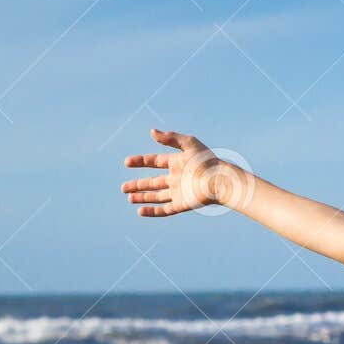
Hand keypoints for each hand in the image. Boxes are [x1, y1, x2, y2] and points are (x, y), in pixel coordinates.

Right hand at [120, 129, 245, 215]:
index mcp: (178, 163)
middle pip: (153, 182)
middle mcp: (177, 178)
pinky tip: (140, 211)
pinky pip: (165, 209)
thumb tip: (152, 132)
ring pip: (157, 196)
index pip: (155, 162)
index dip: (141, 162)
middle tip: (123, 188)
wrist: (221, 181)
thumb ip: (171, 138)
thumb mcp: (189, 144)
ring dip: (143, 197)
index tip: (127, 162)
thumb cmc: (208, 161)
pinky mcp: (183, 204)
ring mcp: (180, 192)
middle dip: (138, 184)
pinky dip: (153, 211)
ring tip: (128, 197)